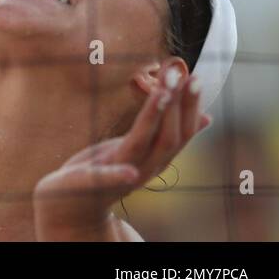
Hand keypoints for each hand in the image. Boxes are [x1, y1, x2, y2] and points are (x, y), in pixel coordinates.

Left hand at [34, 62, 210, 241]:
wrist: (71, 205)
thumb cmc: (108, 169)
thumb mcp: (140, 147)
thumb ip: (167, 131)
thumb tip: (207, 116)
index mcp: (156, 157)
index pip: (182, 132)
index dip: (189, 106)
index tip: (196, 77)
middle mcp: (145, 167)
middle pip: (169, 137)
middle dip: (177, 104)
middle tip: (181, 73)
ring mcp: (122, 176)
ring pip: (143, 146)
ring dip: (155, 117)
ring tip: (163, 92)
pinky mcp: (95, 183)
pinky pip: (109, 181)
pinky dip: (119, 176)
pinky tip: (130, 173)